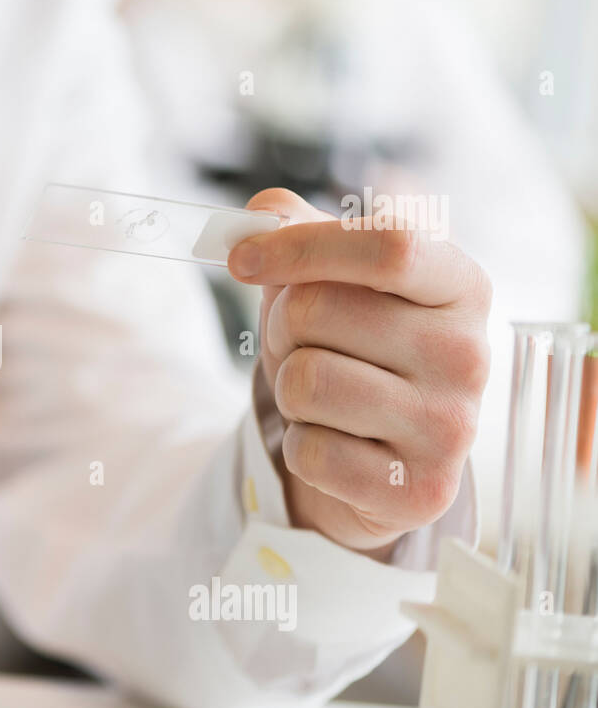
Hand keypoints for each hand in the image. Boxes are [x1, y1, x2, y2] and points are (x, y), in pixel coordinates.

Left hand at [227, 189, 490, 558]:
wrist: (377, 454)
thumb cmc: (351, 350)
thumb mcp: (328, 280)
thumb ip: (293, 229)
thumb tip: (254, 217)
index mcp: (459, 285)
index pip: (388, 244)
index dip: (299, 246)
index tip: (240, 260)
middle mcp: (468, 353)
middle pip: (318, 310)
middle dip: (283, 328)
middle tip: (305, 347)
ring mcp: (452, 427)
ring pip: (306, 382)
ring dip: (290, 391)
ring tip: (324, 399)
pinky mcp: (421, 490)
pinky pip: (311, 452)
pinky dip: (303, 448)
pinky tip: (338, 445)